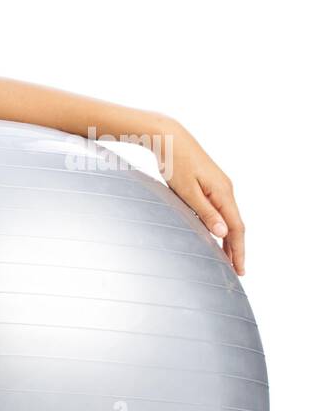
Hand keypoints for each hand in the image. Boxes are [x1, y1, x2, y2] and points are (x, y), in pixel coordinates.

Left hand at [158, 120, 244, 275]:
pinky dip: (221, 226)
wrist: (171, 140)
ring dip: (229, 239)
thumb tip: (224, 233)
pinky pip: (220, 210)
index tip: (239, 269)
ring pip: (229, 218)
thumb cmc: (176, 164)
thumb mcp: (188, 192)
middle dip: (236, 249)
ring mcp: (219, 187)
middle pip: (236, 225)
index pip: (237, 228)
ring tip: (227, 259)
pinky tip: (216, 235)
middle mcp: (226, 190)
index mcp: (223, 193)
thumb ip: (206, 213)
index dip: (238, 250)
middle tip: (236, 270)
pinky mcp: (210, 185)